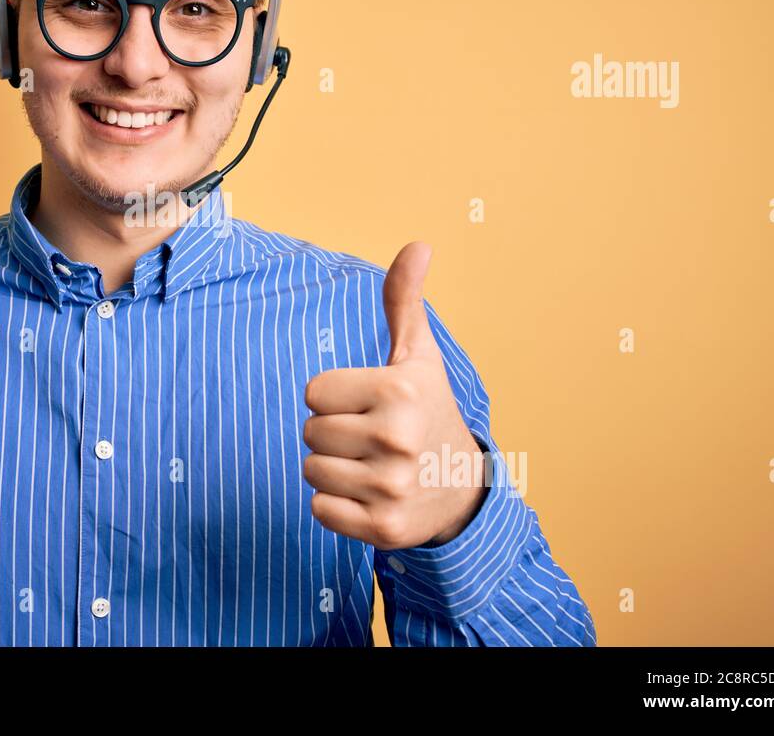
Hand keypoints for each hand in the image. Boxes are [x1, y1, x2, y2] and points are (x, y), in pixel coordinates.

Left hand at [302, 242, 485, 549]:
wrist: (463, 490)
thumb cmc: (429, 411)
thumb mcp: (418, 357)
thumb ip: (404, 302)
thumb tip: (417, 244)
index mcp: (399, 392)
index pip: (314, 393)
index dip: (335, 397)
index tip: (368, 404)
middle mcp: (396, 439)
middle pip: (311, 432)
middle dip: (333, 433)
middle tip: (372, 437)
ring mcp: (390, 487)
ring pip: (311, 470)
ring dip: (332, 468)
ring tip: (371, 464)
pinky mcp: (382, 528)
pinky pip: (320, 508)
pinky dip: (336, 505)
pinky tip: (368, 495)